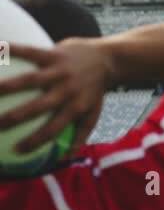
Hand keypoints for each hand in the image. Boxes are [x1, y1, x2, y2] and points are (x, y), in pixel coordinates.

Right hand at [0, 38, 113, 154]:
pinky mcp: (55, 54)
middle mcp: (67, 91)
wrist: (107, 59)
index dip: (34, 141)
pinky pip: (31, 52)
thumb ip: (80, 135)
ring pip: (31, 79)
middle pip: (38, 106)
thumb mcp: (93, 114)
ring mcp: (61, 72)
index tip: (15, 151)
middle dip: (14, 117)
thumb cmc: (94, 91)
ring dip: (8, 85)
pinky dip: (13, 50)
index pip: (52, 129)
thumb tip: (63, 159)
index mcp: (75, 108)